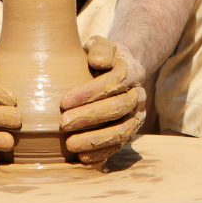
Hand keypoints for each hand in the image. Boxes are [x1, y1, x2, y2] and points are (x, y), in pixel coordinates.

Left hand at [60, 36, 145, 168]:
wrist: (122, 71)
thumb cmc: (103, 57)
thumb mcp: (100, 45)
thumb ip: (99, 48)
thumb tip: (97, 61)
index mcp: (131, 71)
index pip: (113, 83)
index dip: (89, 93)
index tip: (63, 101)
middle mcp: (138, 95)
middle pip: (118, 108)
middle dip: (89, 117)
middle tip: (63, 124)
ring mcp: (137, 115)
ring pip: (122, 131)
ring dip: (95, 140)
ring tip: (70, 145)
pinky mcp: (131, 132)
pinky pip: (119, 146)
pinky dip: (102, 153)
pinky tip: (82, 158)